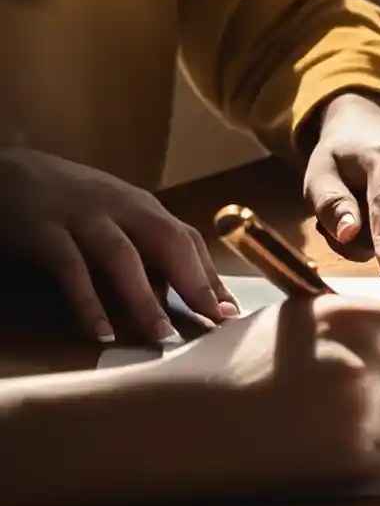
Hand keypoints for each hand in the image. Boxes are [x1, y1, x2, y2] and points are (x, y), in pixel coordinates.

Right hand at [0, 149, 237, 342]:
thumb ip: (145, 247)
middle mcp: (118, 205)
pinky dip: (88, 302)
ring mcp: (81, 216)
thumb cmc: (68, 203)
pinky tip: (102, 332)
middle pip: (167, 240)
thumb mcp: (114, 217)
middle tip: (212, 323)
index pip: (186, 239)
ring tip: (161, 335)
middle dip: (193, 283)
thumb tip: (186, 293)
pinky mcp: (42, 230)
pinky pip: (70, 269)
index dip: (210, 276)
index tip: (231, 312)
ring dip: (144, 298)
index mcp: (140, 205)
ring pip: (122, 256)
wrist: (4, 170)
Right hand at [0, 294, 379, 505]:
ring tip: (322, 421)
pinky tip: (312, 445)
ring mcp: (354, 411)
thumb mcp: (290, 321)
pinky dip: (357, 454)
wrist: (171, 424)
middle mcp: (357, 357)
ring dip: (379, 425)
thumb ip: (349, 324)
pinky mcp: (347, 460)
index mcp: (343, 314)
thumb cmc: (225, 367)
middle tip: (355, 395)